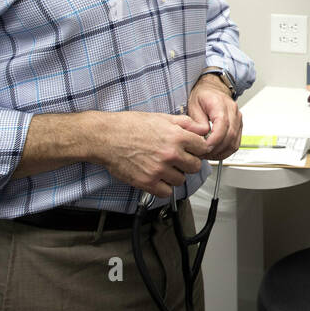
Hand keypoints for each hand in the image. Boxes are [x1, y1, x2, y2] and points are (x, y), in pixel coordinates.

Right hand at [95, 111, 212, 197]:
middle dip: (188, 163)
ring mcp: (159, 169)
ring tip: (163, 167)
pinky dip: (163, 188)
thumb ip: (185, 123)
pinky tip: (157, 178)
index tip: (192, 150)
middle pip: (195, 166)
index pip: (203, 148)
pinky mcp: (147, 182)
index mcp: (176, 136)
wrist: (106, 137)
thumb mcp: (161, 117)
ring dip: (175, 176)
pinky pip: (166, 192)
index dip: (198, 149)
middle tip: (178, 160)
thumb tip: (203, 128)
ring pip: (181, 180)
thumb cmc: (130, 125)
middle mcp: (170, 153)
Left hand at [187, 77, 242, 160]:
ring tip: (207, 155)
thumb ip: (197, 121)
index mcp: (221, 104)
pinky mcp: (239, 127)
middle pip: (230, 136)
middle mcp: (233, 112)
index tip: (204, 147)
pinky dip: (226, 151)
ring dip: (221, 152)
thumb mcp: (194, 104)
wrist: (213, 89)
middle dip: (216, 149)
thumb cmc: (203, 96)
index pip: (223, 125)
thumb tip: (203, 135)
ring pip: (234, 142)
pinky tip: (215, 153)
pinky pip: (235, 144)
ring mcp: (238, 120)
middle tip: (202, 153)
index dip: (214, 140)